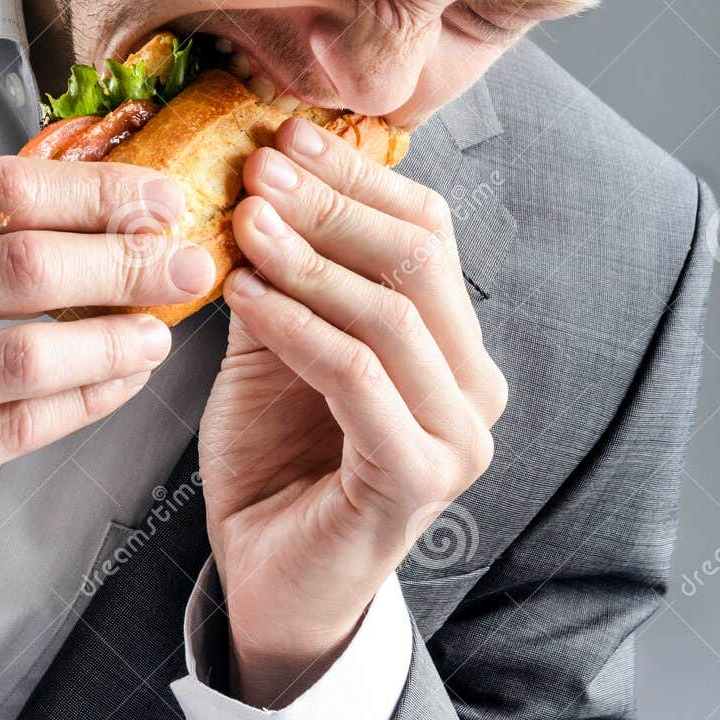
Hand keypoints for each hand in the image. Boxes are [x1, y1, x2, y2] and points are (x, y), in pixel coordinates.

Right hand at [0, 157, 214, 559]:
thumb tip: (71, 206)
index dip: (95, 190)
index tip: (155, 196)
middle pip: (24, 265)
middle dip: (126, 259)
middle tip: (185, 260)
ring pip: (26, 354)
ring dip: (115, 338)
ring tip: (158, 331)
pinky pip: (12, 431)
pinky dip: (82, 403)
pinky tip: (117, 384)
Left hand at [199, 117, 506, 707]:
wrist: (272, 583)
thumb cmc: (278, 460)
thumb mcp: (277, 344)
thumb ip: (288, 271)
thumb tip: (265, 176)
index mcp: (454, 345)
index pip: (426, 232)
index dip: (358, 177)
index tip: (285, 136)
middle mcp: (475, 387)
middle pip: (418, 263)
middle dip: (334, 205)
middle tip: (261, 170)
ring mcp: (456, 437)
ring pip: (391, 315)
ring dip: (310, 259)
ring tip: (244, 223)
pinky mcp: (417, 481)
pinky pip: (357, 378)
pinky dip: (298, 326)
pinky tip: (244, 292)